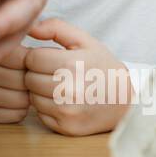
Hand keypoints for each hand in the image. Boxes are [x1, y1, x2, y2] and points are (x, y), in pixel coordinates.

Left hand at [23, 18, 133, 135]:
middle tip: (56, 73)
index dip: (38, 57)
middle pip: (29, 79)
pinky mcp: (67, 128)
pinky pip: (40, 115)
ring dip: (40, 92)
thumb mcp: (84, 40)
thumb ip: (55, 27)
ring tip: (60, 87)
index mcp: (72, 65)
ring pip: (32, 98)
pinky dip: (47, 108)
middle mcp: (69, 90)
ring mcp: (67, 112)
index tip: (51, 58)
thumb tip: (28, 27)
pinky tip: (63, 102)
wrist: (127, 100)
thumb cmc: (102, 66)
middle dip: (38, 74)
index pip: (31, 59)